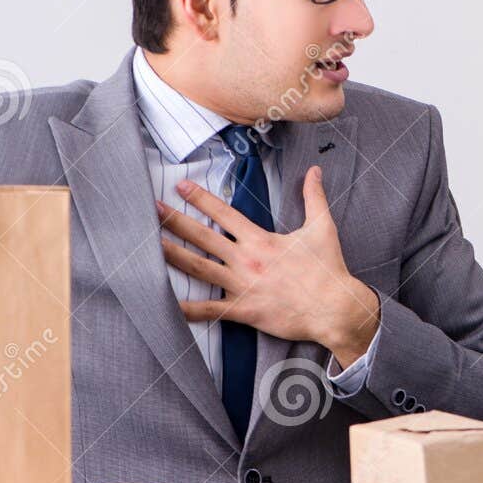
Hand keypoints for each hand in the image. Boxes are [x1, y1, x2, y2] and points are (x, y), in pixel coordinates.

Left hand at [156, 165, 379, 367]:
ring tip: (148, 247)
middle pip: (203, 238)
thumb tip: (315, 171)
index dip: (201, 199)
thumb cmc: (328, 269)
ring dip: (172, 256)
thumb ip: (314, 198)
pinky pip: (209, 310)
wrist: (334, 308)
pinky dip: (187, 309)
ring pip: (199, 269)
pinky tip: (166, 304)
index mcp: (261, 239)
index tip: (181, 187)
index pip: (224, 214)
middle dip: (175, 222)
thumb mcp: (323, 228)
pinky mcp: (243, 310)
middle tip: (152, 210)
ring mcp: (242, 286)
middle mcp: (246, 260)